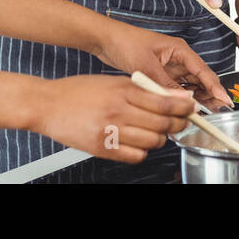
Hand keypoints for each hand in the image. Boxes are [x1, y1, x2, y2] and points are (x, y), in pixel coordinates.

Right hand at [29, 75, 193, 162]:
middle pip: (163, 124)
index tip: (191, 107)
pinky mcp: (103, 149)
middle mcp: (119, 111)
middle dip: (178, 124)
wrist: (47, 104)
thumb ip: (141, 89)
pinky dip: (142, 151)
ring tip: (156, 132)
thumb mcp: (113, 82)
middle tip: (180, 122)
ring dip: (160, 139)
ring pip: (152, 142)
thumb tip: (170, 97)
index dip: (184, 107)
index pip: (165, 102)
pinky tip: (138, 143)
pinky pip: (135, 156)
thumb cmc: (78, 91)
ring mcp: (111, 131)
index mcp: (123, 90)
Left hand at [94, 22, 233, 108]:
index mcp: (180, 50)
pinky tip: (181, 109)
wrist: (106, 40)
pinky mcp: (160, 74)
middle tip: (216, 112)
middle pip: (199, 79)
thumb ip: (164, 83)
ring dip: (194, 98)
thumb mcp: (146, 65)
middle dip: (208, 95)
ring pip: (188, 85)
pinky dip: (179, 98)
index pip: (203, 71)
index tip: (224, 100)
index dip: (215, 87)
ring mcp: (169, 67)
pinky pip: (175, 88)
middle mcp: (178, 58)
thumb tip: (182, 99)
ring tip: (202, 114)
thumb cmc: (126, 42)